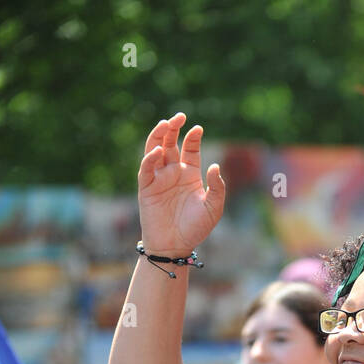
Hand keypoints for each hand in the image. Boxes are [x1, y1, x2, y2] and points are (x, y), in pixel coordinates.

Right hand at [138, 113, 225, 256]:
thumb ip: (217, 187)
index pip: (189, 148)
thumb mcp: (213, 208)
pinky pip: (146, 168)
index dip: (192, 137)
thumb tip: (215, 166)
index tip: (198, 128)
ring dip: (159, 135)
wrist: (176, 247)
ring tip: (165, 124)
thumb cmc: (195, 228)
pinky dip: (150, 158)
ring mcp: (159, 178)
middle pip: (171, 143)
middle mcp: (173, 172)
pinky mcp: (146, 187)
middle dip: (173, 128)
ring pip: (155, 149)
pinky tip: (158, 151)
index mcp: (189, 174)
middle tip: (179, 116)